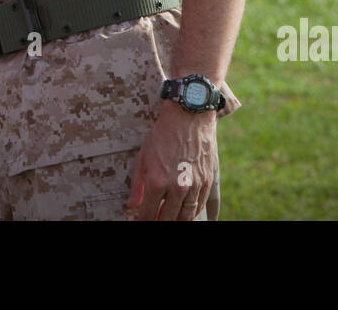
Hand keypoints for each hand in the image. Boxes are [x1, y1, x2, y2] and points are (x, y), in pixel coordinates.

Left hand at [127, 100, 217, 219]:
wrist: (188, 116)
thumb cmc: (162, 134)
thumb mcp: (143, 156)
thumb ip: (137, 185)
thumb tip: (131, 206)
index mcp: (157, 181)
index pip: (148, 214)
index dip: (143, 221)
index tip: (140, 221)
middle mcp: (176, 187)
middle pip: (168, 219)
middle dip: (159, 222)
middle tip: (155, 220)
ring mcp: (194, 185)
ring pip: (185, 217)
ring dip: (176, 221)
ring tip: (168, 219)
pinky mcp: (206, 181)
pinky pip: (199, 206)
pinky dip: (191, 214)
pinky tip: (184, 214)